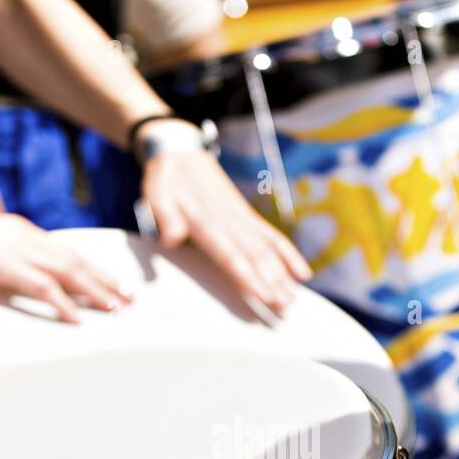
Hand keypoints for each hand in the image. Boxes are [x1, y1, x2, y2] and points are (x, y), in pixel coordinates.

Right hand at [0, 205, 129, 323]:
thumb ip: (9, 253)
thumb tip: (21, 269)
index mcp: (27, 232)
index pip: (69, 252)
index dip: (94, 269)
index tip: (113, 282)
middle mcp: (31, 239)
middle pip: (77, 262)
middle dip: (106, 281)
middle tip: (128, 298)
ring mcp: (20, 252)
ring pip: (69, 274)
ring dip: (95, 292)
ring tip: (114, 308)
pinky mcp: (8, 268)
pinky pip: (43, 288)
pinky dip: (63, 304)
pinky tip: (76, 318)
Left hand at [140, 139, 310, 310]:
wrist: (181, 151)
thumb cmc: (166, 178)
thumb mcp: (155, 193)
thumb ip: (164, 216)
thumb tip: (171, 238)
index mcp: (206, 220)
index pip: (232, 255)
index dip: (249, 277)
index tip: (264, 295)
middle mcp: (230, 221)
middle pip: (256, 257)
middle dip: (272, 283)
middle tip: (285, 307)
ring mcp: (242, 218)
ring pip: (267, 250)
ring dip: (282, 275)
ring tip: (293, 299)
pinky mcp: (247, 216)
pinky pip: (272, 237)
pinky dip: (289, 255)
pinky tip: (302, 273)